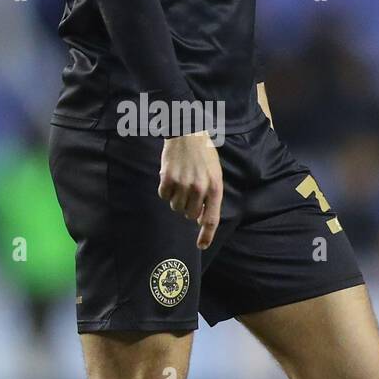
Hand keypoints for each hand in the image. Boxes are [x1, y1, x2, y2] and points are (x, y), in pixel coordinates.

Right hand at [158, 130, 222, 249]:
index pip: (211, 219)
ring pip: (176, 207)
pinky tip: (171, 177)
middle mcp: (199, 188)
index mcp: (215, 188)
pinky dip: (166, 190)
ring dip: (177, 198)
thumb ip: (210, 197)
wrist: (188, 132)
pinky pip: (164, 196)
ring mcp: (183, 184)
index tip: (201, 246)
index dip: (206, 235)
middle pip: (189, 214)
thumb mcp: (215, 174)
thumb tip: (199, 219)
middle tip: (189, 191)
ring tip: (181, 181)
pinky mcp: (167, 178)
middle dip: (189, 207)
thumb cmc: (204, 154)